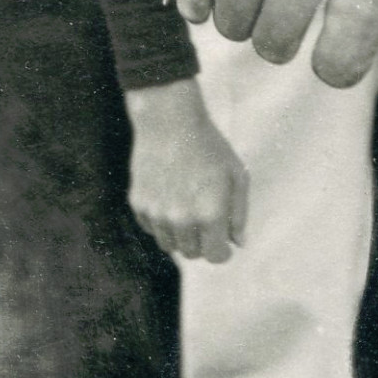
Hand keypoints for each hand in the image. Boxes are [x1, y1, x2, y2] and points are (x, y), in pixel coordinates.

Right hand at [124, 77, 247, 262]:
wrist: (169, 121)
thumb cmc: (209, 146)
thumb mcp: (236, 174)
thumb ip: (239, 213)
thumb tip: (238, 243)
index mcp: (209, 214)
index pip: (215, 256)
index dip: (222, 251)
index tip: (223, 242)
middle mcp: (181, 220)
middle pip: (192, 253)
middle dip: (201, 241)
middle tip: (205, 217)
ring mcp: (156, 214)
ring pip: (169, 245)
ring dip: (180, 234)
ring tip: (186, 205)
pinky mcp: (139, 205)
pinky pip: (151, 228)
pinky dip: (160, 221)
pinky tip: (169, 196)